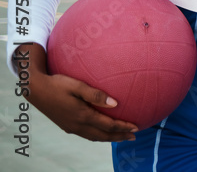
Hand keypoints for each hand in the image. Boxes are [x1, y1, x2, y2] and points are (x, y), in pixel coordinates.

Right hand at [18, 44, 137, 141]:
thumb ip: (96, 95)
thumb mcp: (78, 86)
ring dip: (109, 138)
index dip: (123, 127)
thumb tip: (115, 104)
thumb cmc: (58, 84)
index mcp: (82, 116)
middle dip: (119, 137)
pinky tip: (101, 131)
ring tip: (121, 136)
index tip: (136, 128)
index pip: (108, 125)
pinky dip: (98, 136)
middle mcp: (77, 125)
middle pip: (102, 136)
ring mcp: (70, 127)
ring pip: (94, 137)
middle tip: (133, 137)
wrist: (35, 89)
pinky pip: (86, 135)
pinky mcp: (66, 126)